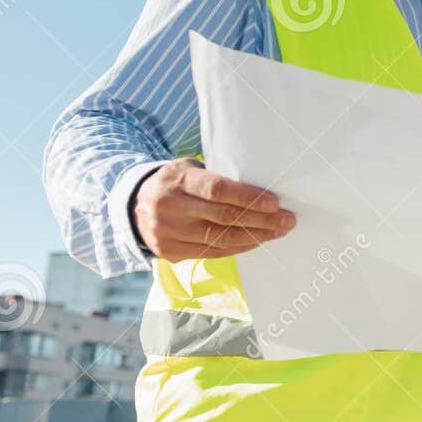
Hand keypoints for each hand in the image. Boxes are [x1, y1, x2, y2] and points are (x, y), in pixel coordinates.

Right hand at [131, 157, 295, 259]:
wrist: (134, 205)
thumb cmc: (175, 182)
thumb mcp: (189, 169)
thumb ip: (218, 178)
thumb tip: (261, 191)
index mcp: (178, 180)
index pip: (218, 190)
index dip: (249, 198)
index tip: (275, 203)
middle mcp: (170, 207)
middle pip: (224, 217)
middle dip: (261, 220)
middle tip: (287, 220)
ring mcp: (168, 232)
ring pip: (220, 239)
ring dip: (255, 237)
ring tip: (278, 231)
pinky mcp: (169, 251)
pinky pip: (212, 252)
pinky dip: (239, 247)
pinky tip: (257, 241)